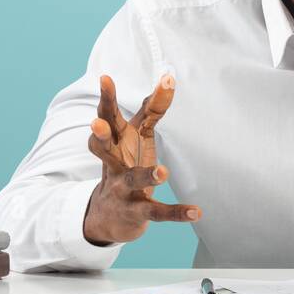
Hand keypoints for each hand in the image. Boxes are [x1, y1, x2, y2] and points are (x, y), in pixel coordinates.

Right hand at [82, 73, 201, 245]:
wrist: (108, 215)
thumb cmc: (124, 164)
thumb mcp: (135, 136)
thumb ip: (150, 110)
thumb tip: (167, 78)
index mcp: (115, 141)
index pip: (109, 116)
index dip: (108, 97)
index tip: (105, 78)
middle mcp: (114, 163)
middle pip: (104, 146)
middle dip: (100, 133)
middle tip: (97, 122)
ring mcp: (124, 188)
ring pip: (131, 179)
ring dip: (145, 175)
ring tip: (163, 172)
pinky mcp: (137, 211)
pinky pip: (156, 212)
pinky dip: (177, 212)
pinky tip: (196, 212)